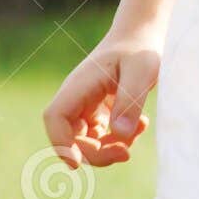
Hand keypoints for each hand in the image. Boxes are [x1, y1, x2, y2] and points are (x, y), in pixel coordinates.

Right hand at [42, 26, 159, 168]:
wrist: (143, 34)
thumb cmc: (141, 48)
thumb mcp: (143, 71)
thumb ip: (130, 101)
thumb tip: (120, 135)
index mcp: (80, 84)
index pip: (55, 117)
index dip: (61, 143)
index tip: (76, 164)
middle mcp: (77, 96)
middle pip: (70, 137)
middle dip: (96, 152)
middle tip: (126, 153)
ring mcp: (86, 104)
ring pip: (86, 140)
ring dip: (109, 147)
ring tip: (139, 129)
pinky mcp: (98, 109)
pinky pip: (100, 134)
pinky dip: (119, 138)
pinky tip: (141, 124)